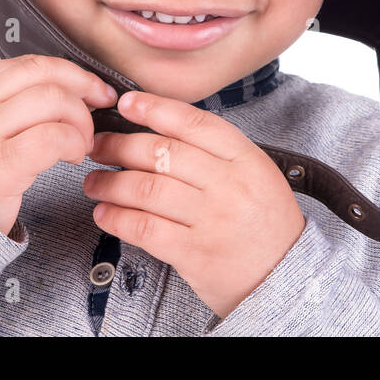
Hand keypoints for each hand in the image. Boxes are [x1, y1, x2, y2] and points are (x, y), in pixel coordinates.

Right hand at [0, 54, 118, 237]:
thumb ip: (7, 101)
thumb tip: (66, 85)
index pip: (29, 63)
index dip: (70, 72)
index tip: (92, 88)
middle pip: (43, 74)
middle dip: (83, 87)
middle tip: (100, 108)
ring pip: (52, 101)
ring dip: (80, 120)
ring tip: (81, 142)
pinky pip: (51, 138)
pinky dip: (73, 142)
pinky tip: (73, 156)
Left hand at [83, 89, 306, 319]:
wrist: (285, 275)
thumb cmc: (265, 222)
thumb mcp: (257, 173)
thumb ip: (216, 151)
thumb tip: (159, 128)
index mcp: (246, 160)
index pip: (193, 123)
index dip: (154, 109)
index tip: (126, 103)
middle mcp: (229, 186)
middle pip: (161, 153)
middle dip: (118, 146)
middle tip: (97, 146)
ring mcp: (211, 220)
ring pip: (146, 190)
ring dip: (110, 184)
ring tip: (94, 183)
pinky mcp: (194, 254)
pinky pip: (145, 229)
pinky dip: (117, 219)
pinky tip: (104, 213)